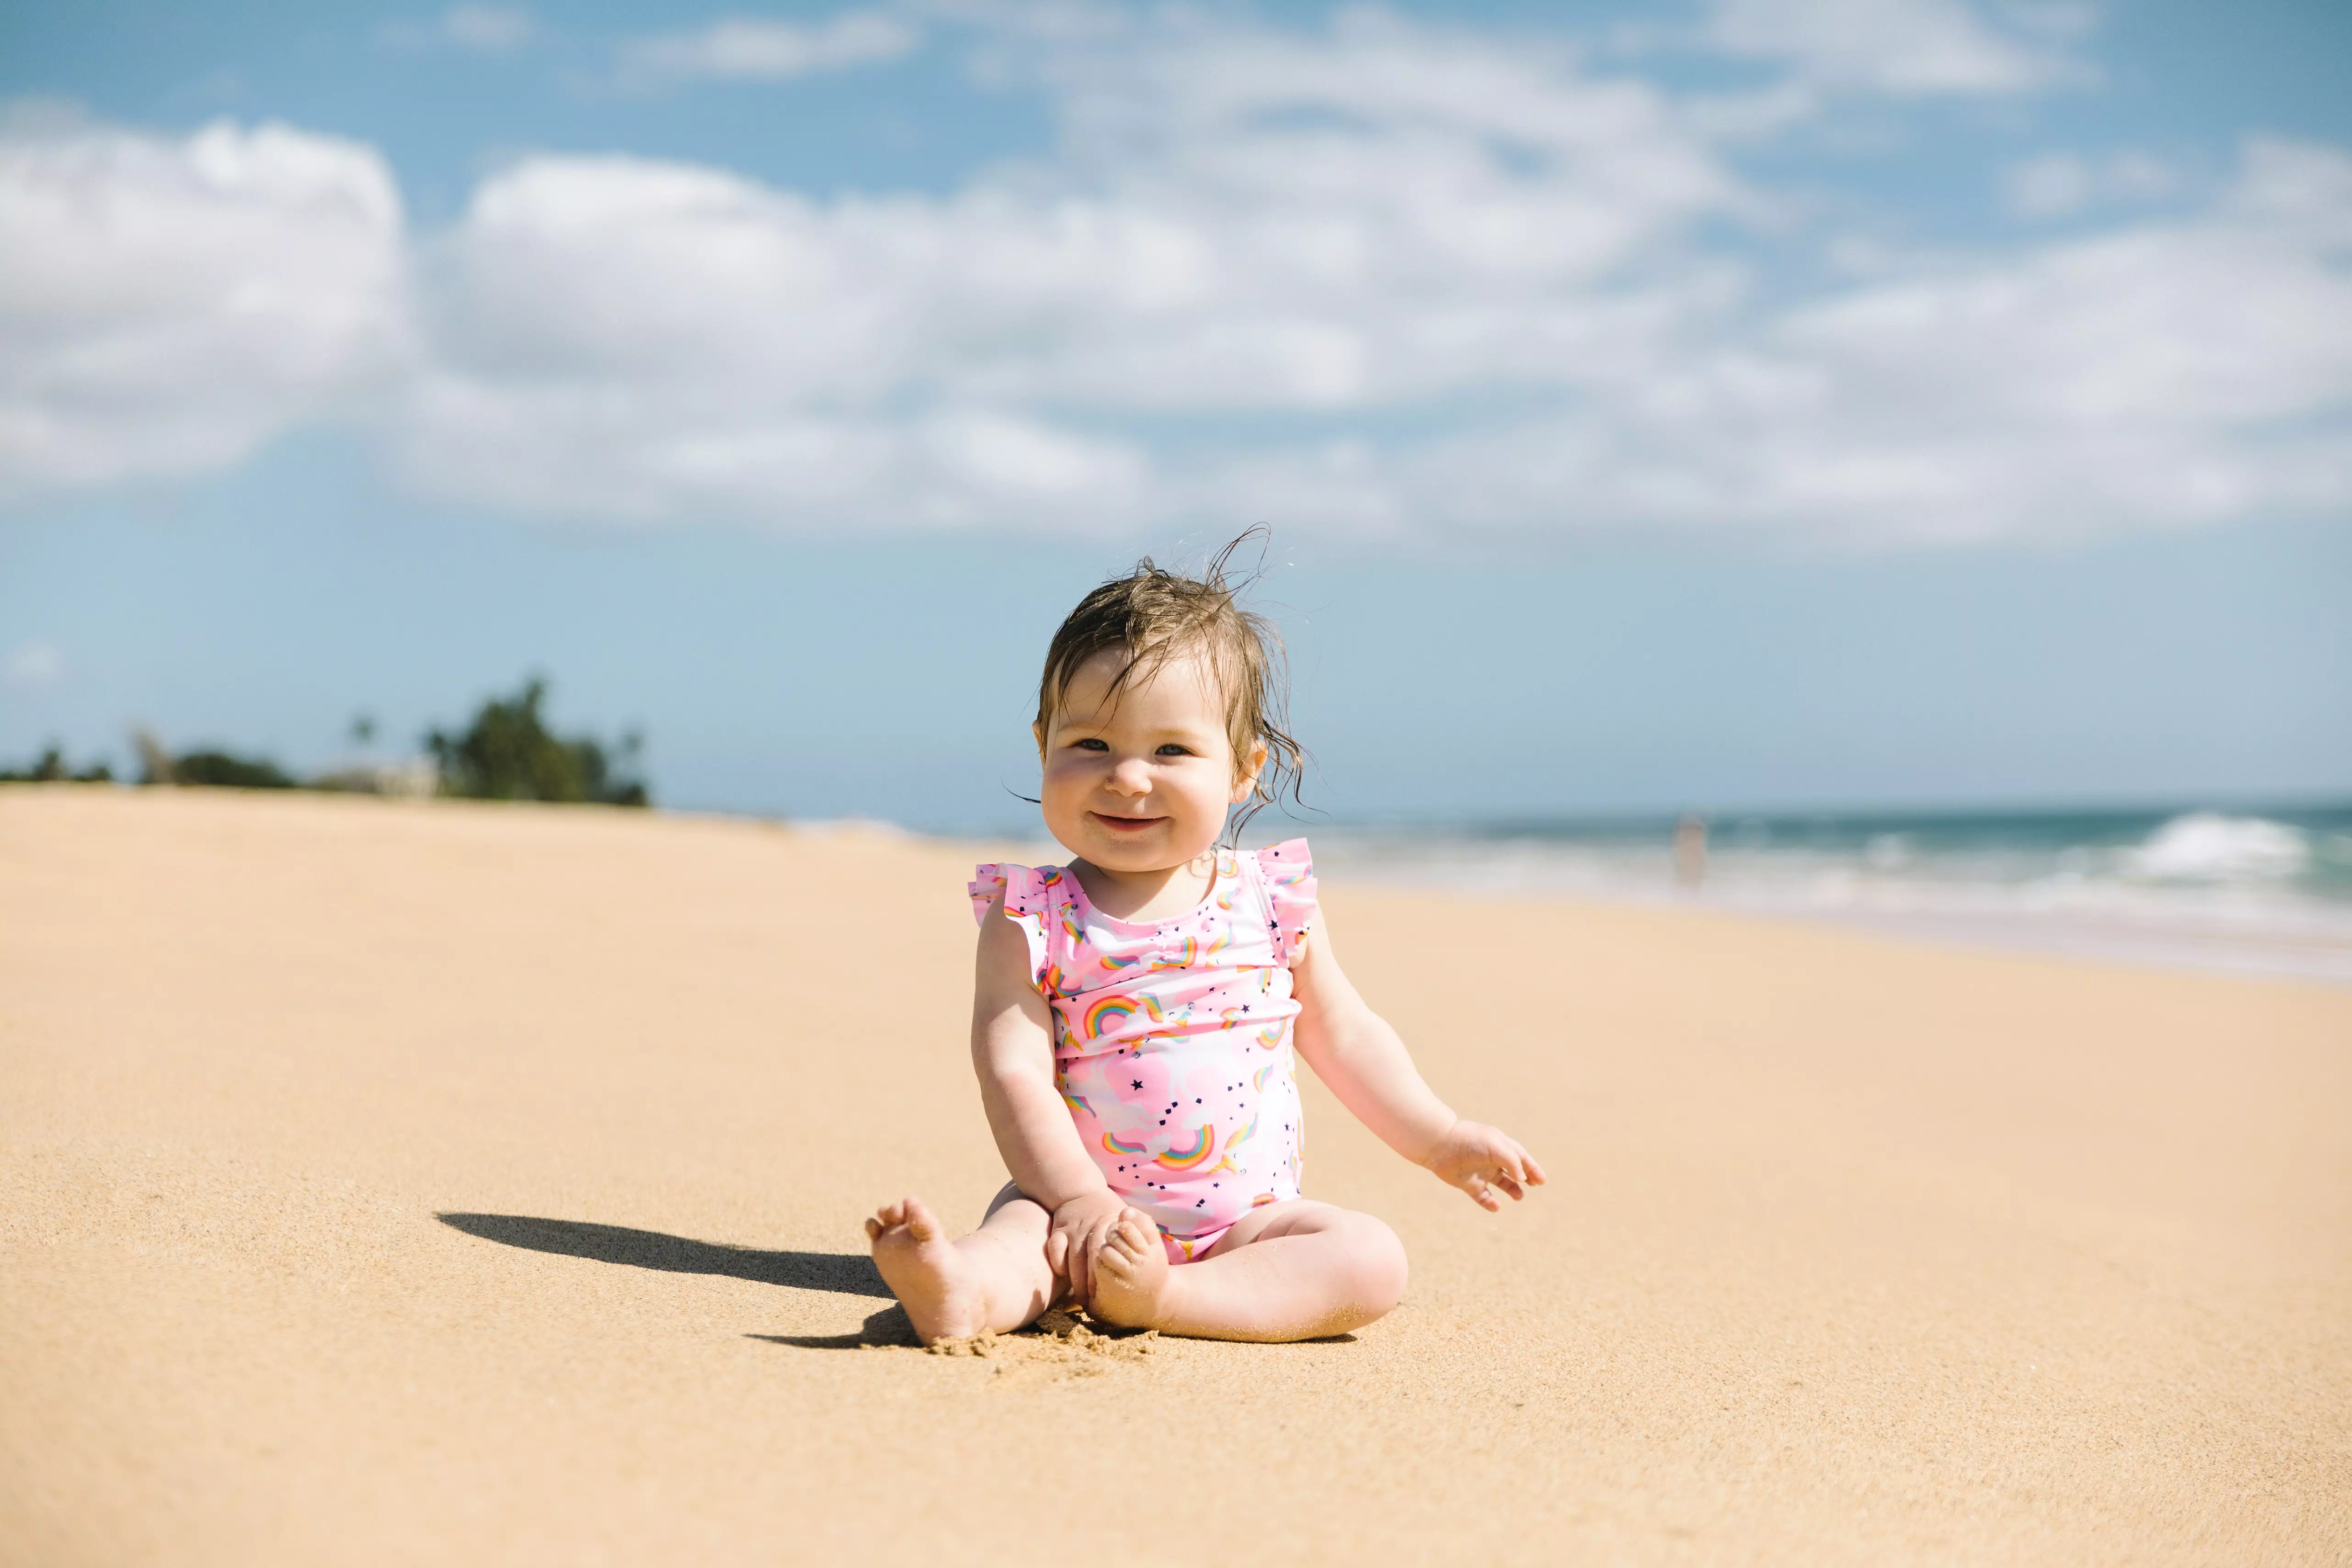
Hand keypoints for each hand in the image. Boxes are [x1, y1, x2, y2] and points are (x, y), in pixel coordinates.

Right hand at [1044, 1189, 1129, 1306]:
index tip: (1111, 1290)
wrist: (1080, 1189)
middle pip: (1091, 1258)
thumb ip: (1136, 1232)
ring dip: (1076, 1280)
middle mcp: (1092, 1226)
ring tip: (1081, 1298)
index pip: (1110, 1251)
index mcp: (1111, 1224)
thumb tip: (1147, 1259)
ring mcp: (1074, 1228)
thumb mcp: (1125, 1215)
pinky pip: (1055, 1248)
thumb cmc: (1107, 1211)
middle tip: (1094, 1301)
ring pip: (1073, 1257)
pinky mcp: (1059, 1229)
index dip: (1109, 1272)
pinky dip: (1058, 1263)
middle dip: (1092, 1282)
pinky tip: (1064, 1276)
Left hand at [1422, 1120, 1545, 1210]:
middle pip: (1514, 1171)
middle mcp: (1491, 1159)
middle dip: (1526, 1178)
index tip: (1541, 1180)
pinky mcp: (1469, 1184)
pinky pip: (1483, 1197)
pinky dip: (1490, 1203)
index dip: (1532, 1168)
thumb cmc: (1471, 1141)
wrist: (1440, 1145)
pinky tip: (1496, 1206)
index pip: (1521, 1157)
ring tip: (1519, 1197)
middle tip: (1535, 1185)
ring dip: (1512, 1190)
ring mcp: (1480, 1171)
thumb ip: (1513, 1161)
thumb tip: (1523, 1178)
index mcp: (1500, 1146)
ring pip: (1501, 1183)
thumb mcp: (1497, 1146)